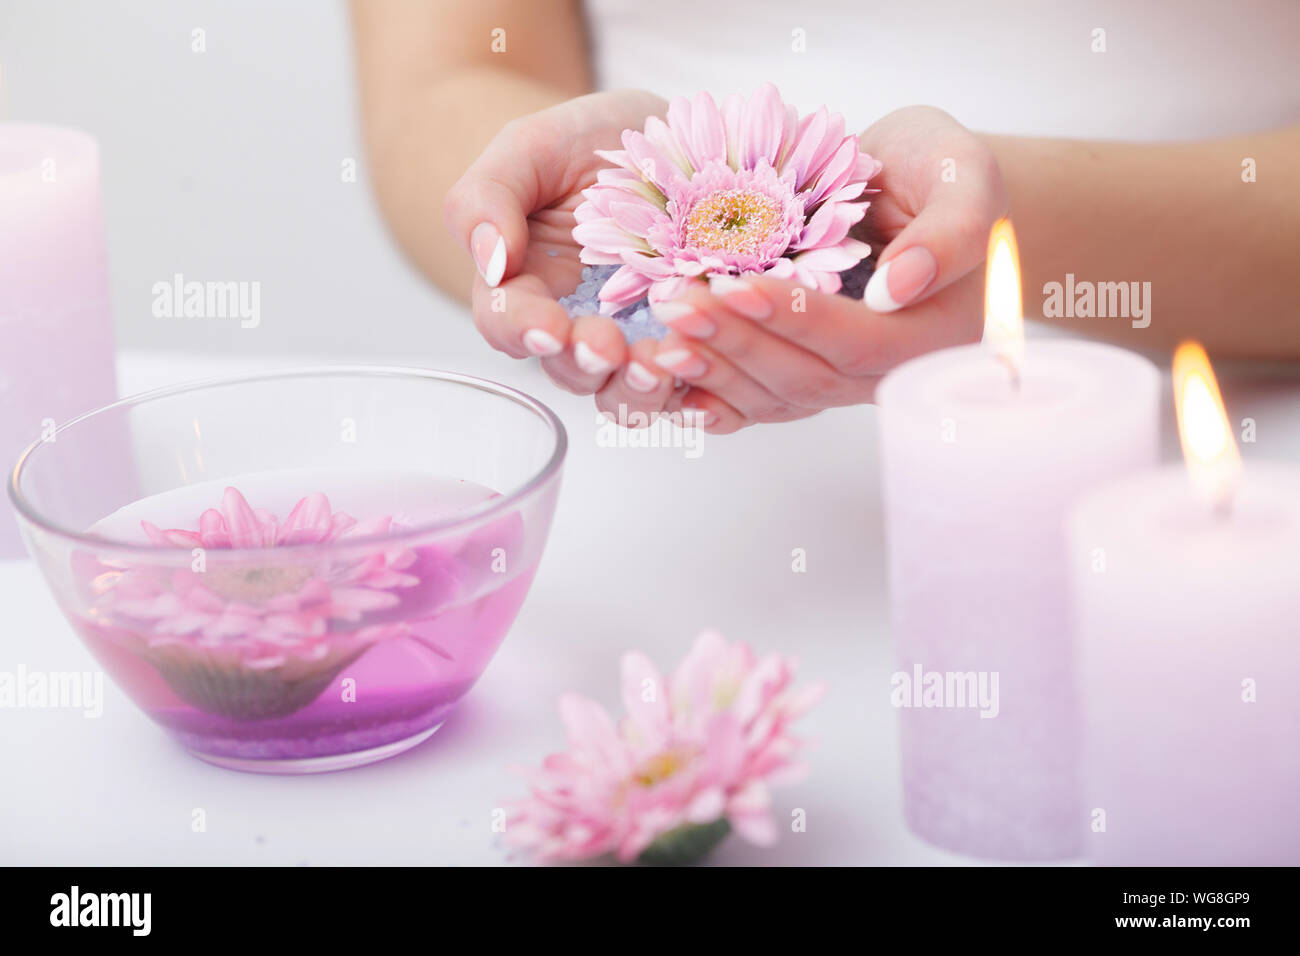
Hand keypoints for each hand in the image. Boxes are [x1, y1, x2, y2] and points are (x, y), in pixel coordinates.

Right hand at [444, 89, 681, 404]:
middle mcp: (574, 324)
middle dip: (586, 363)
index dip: (523, 331)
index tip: (549, 328)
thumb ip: (488, 198)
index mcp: (522, 286)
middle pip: (568, 369)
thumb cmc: (581, 144)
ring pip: (624, 389)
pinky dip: (694, 379)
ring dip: (638, 388)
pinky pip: (686, 379)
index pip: (506, 324)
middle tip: (608, 346)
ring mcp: (632, 337)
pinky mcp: (685, 339)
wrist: (658, 137)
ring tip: (659, 365)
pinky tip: (707, 360)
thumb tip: (489, 258)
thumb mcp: (528, 149)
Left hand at [644, 106, 1006, 431]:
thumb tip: (898, 286)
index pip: (863, 342)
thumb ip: (951, 228)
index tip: (739, 286)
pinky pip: (760, 398)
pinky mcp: (809, 368)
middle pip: (809, 378)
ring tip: (662, 342)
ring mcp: (846, 377)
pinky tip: (668, 381)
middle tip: (678, 309)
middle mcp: (891, 369)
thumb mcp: (964, 173)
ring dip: (716, 371)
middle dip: (739, 345)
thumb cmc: (945, 173)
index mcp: (937, 331)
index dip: (799, 320)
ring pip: (777, 395)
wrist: (922, 189)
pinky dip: (713, 394)